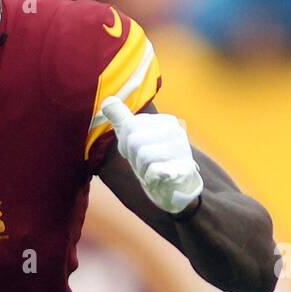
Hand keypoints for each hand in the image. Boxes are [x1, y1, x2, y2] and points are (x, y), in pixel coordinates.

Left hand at [101, 96, 202, 214]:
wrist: (175, 191)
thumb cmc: (154, 162)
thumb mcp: (135, 138)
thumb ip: (122, 119)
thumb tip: (107, 100)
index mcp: (166, 121)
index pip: (129, 126)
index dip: (127, 144)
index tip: (140, 152)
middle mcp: (176, 131)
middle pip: (134, 139)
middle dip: (134, 157)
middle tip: (146, 163)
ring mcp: (181, 149)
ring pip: (142, 154)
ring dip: (141, 169)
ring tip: (153, 170)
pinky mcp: (183, 169)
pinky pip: (153, 170)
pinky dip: (150, 178)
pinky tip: (159, 178)